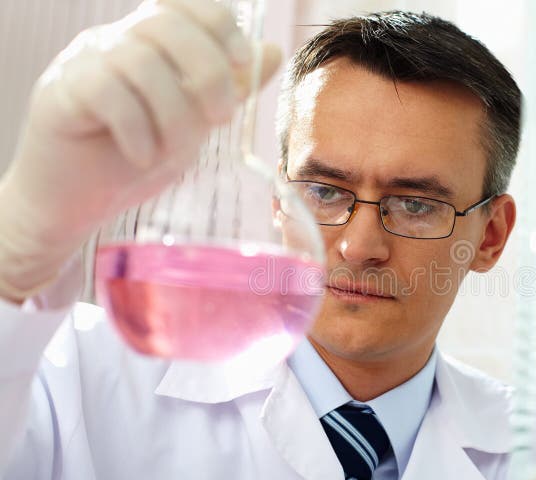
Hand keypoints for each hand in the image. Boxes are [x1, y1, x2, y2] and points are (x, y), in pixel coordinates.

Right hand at [0, 0, 280, 300]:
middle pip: (166, 25)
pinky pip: (108, 93)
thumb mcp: (195, 121)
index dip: (219, 25)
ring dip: (173, 114)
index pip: (184, 5)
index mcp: (150, 43)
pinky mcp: (61, 92)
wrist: (77, 201)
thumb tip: (271, 51)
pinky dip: (137, 131)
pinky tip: (143, 157)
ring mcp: (85, 62)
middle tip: (220, 119)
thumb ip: (229, 87)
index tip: (243, 63)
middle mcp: (115, 42)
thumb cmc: (134, 158)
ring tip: (175, 150)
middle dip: (208, 73)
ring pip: (141, 62)